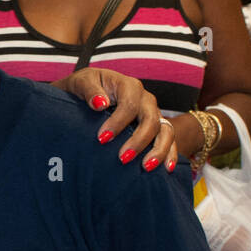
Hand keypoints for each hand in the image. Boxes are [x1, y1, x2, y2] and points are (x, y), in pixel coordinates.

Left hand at [54, 68, 177, 172]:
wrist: (87, 90)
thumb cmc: (83, 86)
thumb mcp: (81, 82)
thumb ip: (89, 90)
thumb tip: (100, 104)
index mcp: (128, 86)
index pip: (129, 105)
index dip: (118, 122)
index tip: (102, 138)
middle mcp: (145, 99)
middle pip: (150, 119)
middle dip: (139, 140)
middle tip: (123, 158)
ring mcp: (153, 113)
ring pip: (165, 131)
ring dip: (158, 150)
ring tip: (146, 167)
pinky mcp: (156, 126)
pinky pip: (169, 140)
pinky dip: (169, 153)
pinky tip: (167, 169)